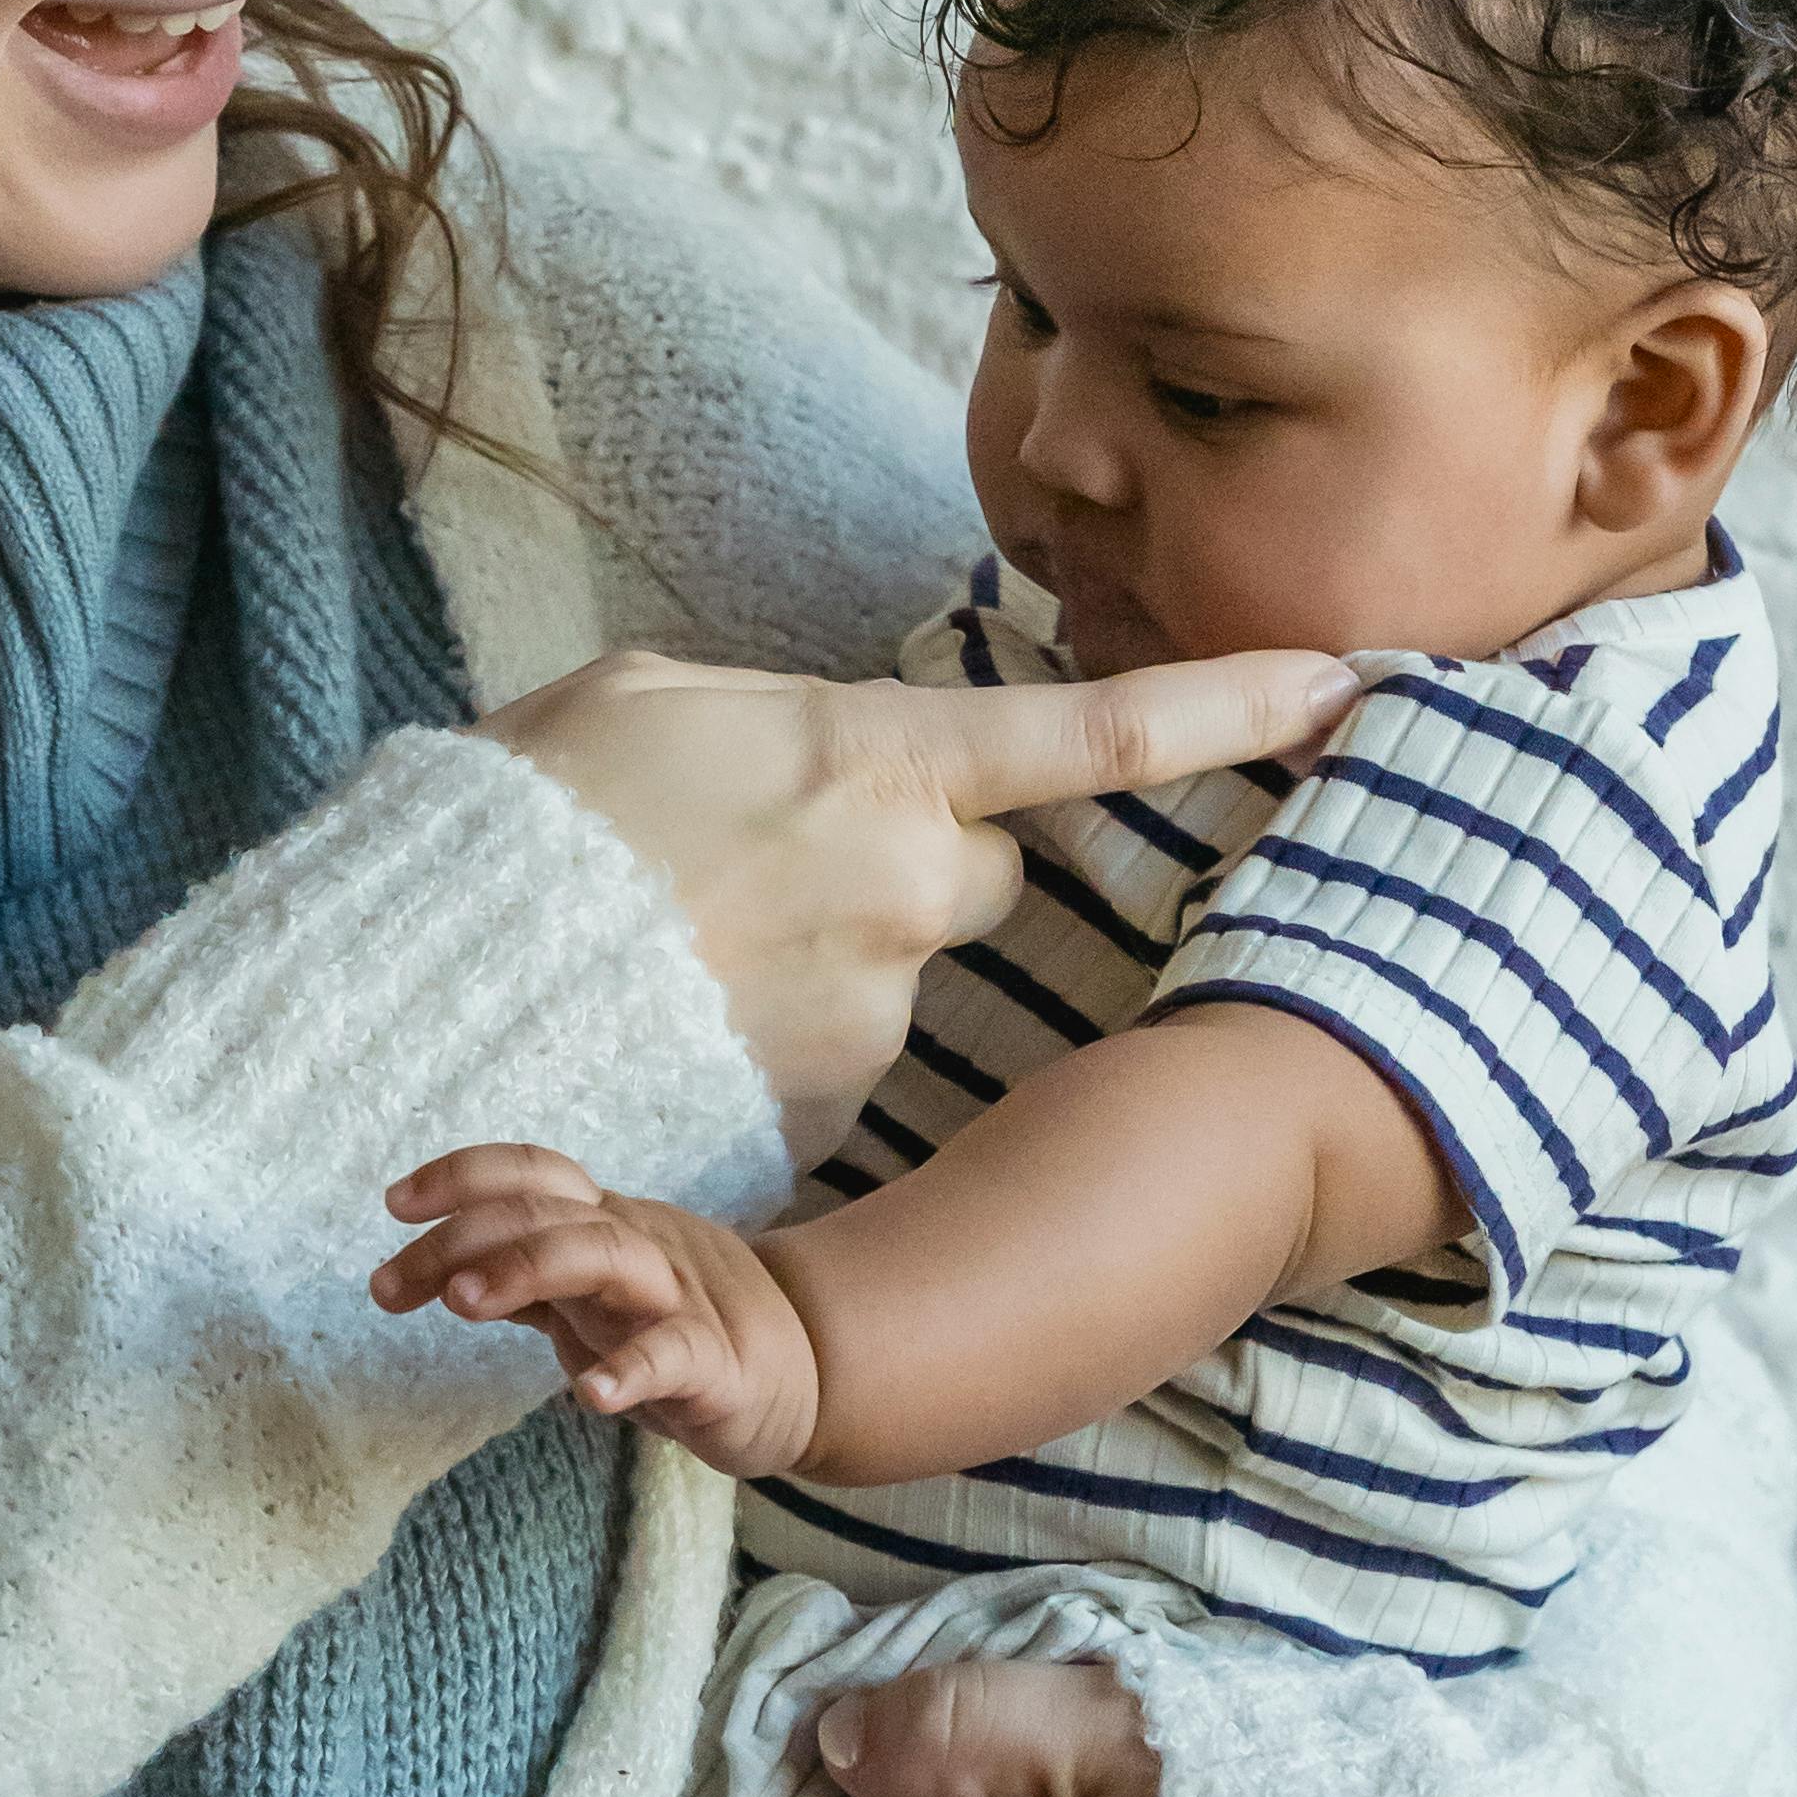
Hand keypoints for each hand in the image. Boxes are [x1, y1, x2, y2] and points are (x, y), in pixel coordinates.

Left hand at [372, 1145, 826, 1477]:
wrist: (807, 1369)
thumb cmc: (679, 1329)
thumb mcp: (589, 1299)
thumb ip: (523, 1282)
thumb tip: (434, 1269)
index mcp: (605, 1225)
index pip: (533, 1174)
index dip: (462, 1174)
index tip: (394, 1203)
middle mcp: (638, 1247)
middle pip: (546, 1214)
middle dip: (460, 1240)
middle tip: (387, 1287)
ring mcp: (679, 1301)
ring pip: (604, 1258)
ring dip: (525, 1270)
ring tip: (462, 1302)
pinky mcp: (717, 1367)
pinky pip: (674, 1356)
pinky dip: (633, 1369)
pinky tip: (593, 1395)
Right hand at [478, 641, 1363, 1155]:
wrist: (440, 986)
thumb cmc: (532, 816)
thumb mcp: (649, 696)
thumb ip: (775, 714)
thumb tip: (811, 746)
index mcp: (880, 761)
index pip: (1102, 730)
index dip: (1238, 702)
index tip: (1357, 681)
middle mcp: (905, 894)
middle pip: (987, 879)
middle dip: (918, 871)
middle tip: (777, 866)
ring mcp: (868, 1017)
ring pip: (897, 979)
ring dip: (820, 965)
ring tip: (680, 947)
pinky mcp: (820, 1115)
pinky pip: (830, 1064)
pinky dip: (774, 1046)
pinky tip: (680, 1021)